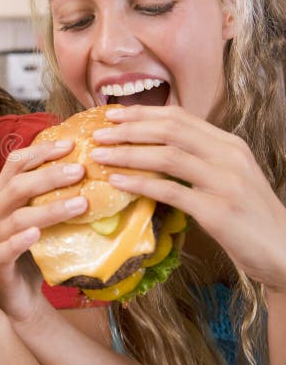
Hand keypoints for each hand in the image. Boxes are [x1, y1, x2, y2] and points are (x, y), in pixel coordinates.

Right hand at [0, 140, 87, 323]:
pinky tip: (37, 233)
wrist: (17, 298)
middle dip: (50, 175)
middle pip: (17, 186)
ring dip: (50, 208)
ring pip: (17, 217)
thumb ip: (52, 198)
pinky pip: (6, 250)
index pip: (14, 164)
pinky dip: (21, 240)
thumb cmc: (31, 254)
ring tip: (80, 204)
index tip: (70, 144)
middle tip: (80, 170)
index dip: (40, 152)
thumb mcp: (40, 220)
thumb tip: (92, 173)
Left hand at [90, 105, 285, 291]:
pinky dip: (140, 184)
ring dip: (127, 154)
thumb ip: (198, 160)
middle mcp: (228, 156)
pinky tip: (117, 183)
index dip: (142, 113)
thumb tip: (151, 149)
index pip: (180, 117)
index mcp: (229, 144)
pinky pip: (171, 191)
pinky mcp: (218, 210)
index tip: (112, 115)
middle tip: (98, 134)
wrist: (284, 251)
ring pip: (167, 155)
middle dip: (128, 129)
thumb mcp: (227, 178)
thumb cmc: (248, 217)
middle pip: (169, 130)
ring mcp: (225, 182)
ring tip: (99, 156)